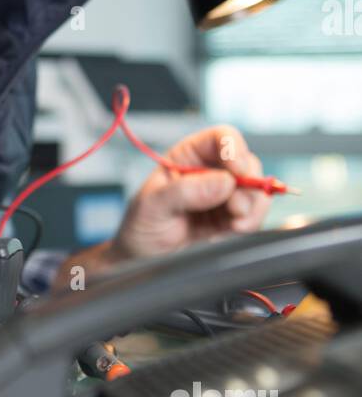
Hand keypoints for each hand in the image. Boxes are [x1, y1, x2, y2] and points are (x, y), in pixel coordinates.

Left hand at [111, 124, 271, 261]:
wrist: (145, 258)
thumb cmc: (141, 226)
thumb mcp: (153, 205)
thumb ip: (185, 192)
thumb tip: (224, 182)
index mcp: (188, 156)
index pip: (220, 138)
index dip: (234, 149)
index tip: (237, 172)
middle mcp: (210, 171)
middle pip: (247, 163)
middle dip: (248, 185)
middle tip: (236, 208)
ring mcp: (224, 195)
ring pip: (256, 190)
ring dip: (252, 207)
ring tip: (233, 224)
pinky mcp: (232, 218)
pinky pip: (255, 214)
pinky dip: (251, 222)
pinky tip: (232, 230)